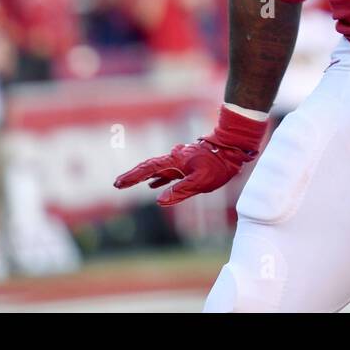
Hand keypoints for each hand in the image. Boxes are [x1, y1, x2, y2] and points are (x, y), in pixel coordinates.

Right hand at [113, 106, 268, 205]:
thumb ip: (180, 191)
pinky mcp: (187, 164)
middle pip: (149, 167)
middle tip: (117, 184)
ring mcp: (180, 161)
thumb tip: (159, 201)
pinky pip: (167, 172)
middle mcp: (175, 159)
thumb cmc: (218, 164)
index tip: (118, 183)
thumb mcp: (201, 181)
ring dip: (143, 177)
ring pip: (157, 169)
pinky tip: (153, 185)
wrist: (232, 148)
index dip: (132, 177)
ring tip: (129, 183)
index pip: (148, 169)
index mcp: (175, 162)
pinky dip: (158, 178)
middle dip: (133, 176)